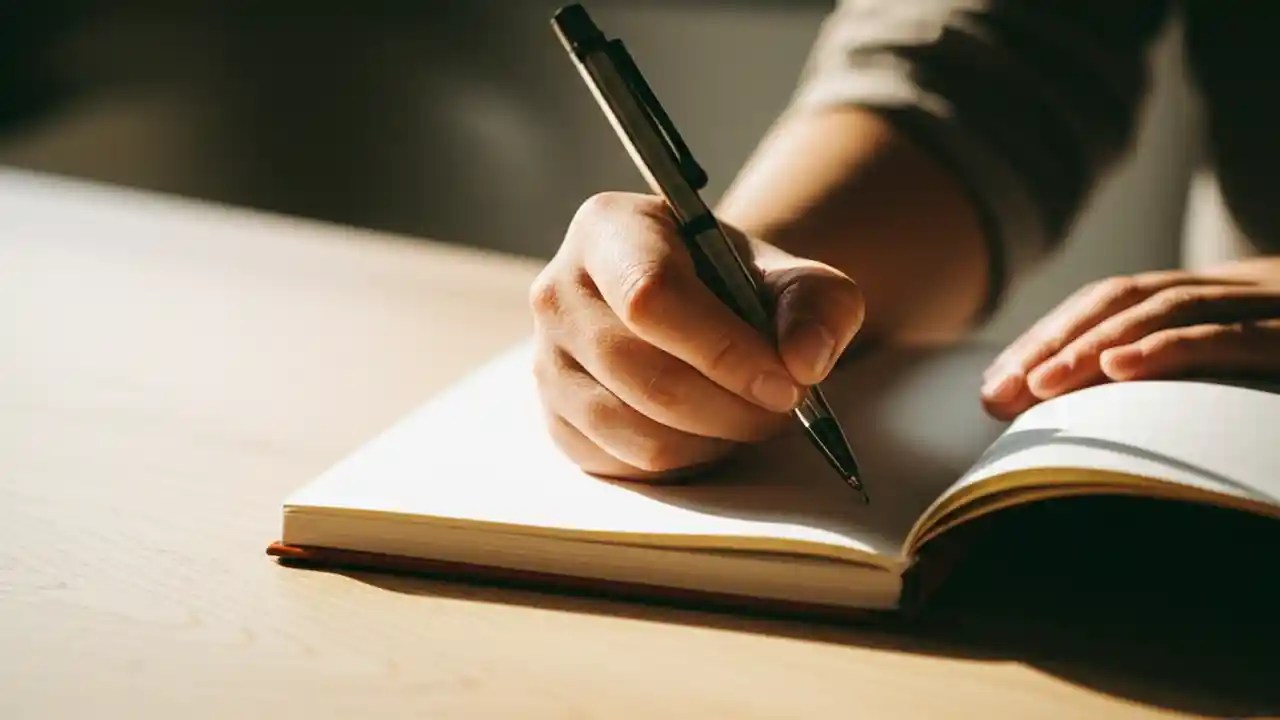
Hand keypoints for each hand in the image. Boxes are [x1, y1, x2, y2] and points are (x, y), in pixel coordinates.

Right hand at [530, 192, 864, 479]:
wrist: (700, 311)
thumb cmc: (740, 287)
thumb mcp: (794, 278)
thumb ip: (818, 307)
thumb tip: (803, 361)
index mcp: (610, 229)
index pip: (651, 298)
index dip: (724, 350)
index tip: (786, 384)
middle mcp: (558, 291)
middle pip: (642, 373)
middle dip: (729, 407)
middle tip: (781, 410)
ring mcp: (546, 360)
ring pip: (633, 430)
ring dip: (710, 440)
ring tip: (748, 416)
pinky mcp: (555, 419)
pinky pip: (622, 465)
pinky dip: (681, 463)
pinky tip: (709, 433)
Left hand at [981, 258, 1279, 419]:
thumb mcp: (1240, 371)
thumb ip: (1170, 375)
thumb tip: (1071, 412)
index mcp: (1209, 296)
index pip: (1109, 303)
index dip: (1048, 336)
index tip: (996, 383)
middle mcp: (1231, 289)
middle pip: (1121, 300)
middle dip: (1052, 342)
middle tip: (998, 392)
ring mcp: (1263, 306)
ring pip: (1162, 310)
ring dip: (1092, 346)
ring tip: (1039, 385)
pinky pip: (1223, 336)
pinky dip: (1165, 348)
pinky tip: (1118, 369)